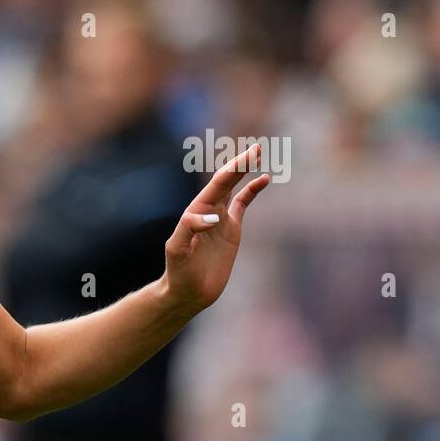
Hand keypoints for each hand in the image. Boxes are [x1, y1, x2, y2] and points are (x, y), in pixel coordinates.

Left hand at [162, 142, 269, 314]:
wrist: (188, 292)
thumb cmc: (179, 272)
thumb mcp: (177, 250)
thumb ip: (189, 229)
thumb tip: (211, 217)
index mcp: (195, 211)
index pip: (216, 186)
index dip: (231, 171)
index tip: (246, 159)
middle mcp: (208, 211)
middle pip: (225, 182)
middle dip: (239, 165)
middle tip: (255, 148)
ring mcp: (220, 219)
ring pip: (233, 188)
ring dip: (244, 172)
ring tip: (256, 154)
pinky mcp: (231, 231)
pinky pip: (243, 205)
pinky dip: (251, 192)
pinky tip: (263, 179)